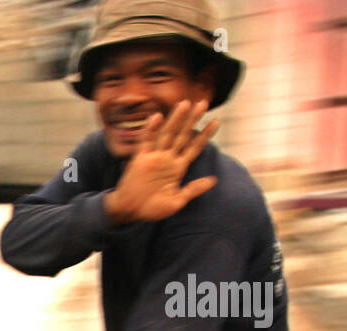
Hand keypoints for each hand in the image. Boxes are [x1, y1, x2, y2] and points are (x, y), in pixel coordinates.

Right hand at [105, 99, 219, 224]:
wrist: (130, 212)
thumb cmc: (152, 209)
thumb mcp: (177, 201)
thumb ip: (193, 189)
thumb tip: (213, 180)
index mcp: (177, 168)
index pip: (194, 147)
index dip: (205, 135)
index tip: (216, 122)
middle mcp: (167, 159)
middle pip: (182, 135)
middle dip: (192, 120)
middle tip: (203, 103)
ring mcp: (153, 157)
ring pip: (166, 134)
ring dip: (176, 119)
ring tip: (185, 103)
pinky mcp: (140, 159)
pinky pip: (145, 141)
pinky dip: (150, 130)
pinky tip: (157, 117)